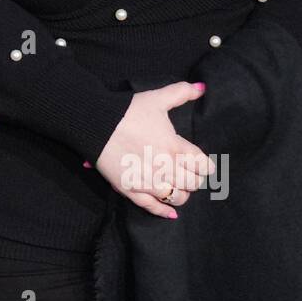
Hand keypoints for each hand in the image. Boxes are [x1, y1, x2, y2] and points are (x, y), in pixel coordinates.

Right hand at [94, 83, 213, 218]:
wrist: (96, 124)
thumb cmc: (128, 111)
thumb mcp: (157, 98)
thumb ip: (182, 92)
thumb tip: (202, 87)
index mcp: (175, 147)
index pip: (203, 166)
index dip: (206, 166)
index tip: (202, 164)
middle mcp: (166, 168)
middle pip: (193, 183)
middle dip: (195, 179)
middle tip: (190, 173)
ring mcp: (148, 182)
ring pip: (177, 197)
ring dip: (182, 193)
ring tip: (179, 186)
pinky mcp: (131, 189)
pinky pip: (152, 206)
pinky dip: (164, 212)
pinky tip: (171, 213)